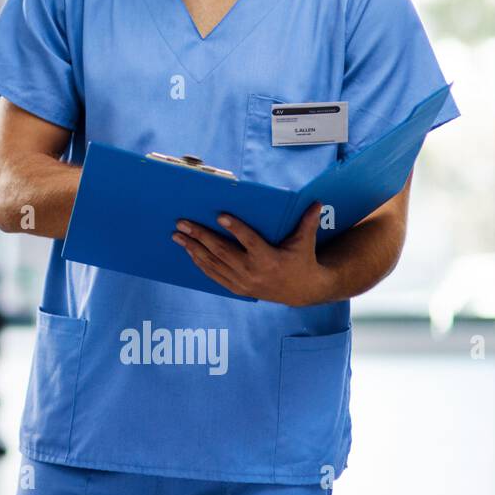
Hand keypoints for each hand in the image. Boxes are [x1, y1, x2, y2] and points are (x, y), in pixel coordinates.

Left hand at [171, 201, 330, 306]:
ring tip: (178, 236)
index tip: (220, 216)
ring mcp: (242, 282)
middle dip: (200, 236)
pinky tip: (189, 252)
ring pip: (213, 263)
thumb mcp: (305, 242)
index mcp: (269, 258)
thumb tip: (316, 202)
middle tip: (182, 224)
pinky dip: (200, 263)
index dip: (235, 228)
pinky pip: (214, 275)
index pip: (249, 241)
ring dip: (193, 249)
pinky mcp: (237, 289)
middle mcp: (252, 271)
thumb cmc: (301, 261)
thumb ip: (307, 222)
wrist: (302, 291)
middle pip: (222, 252)